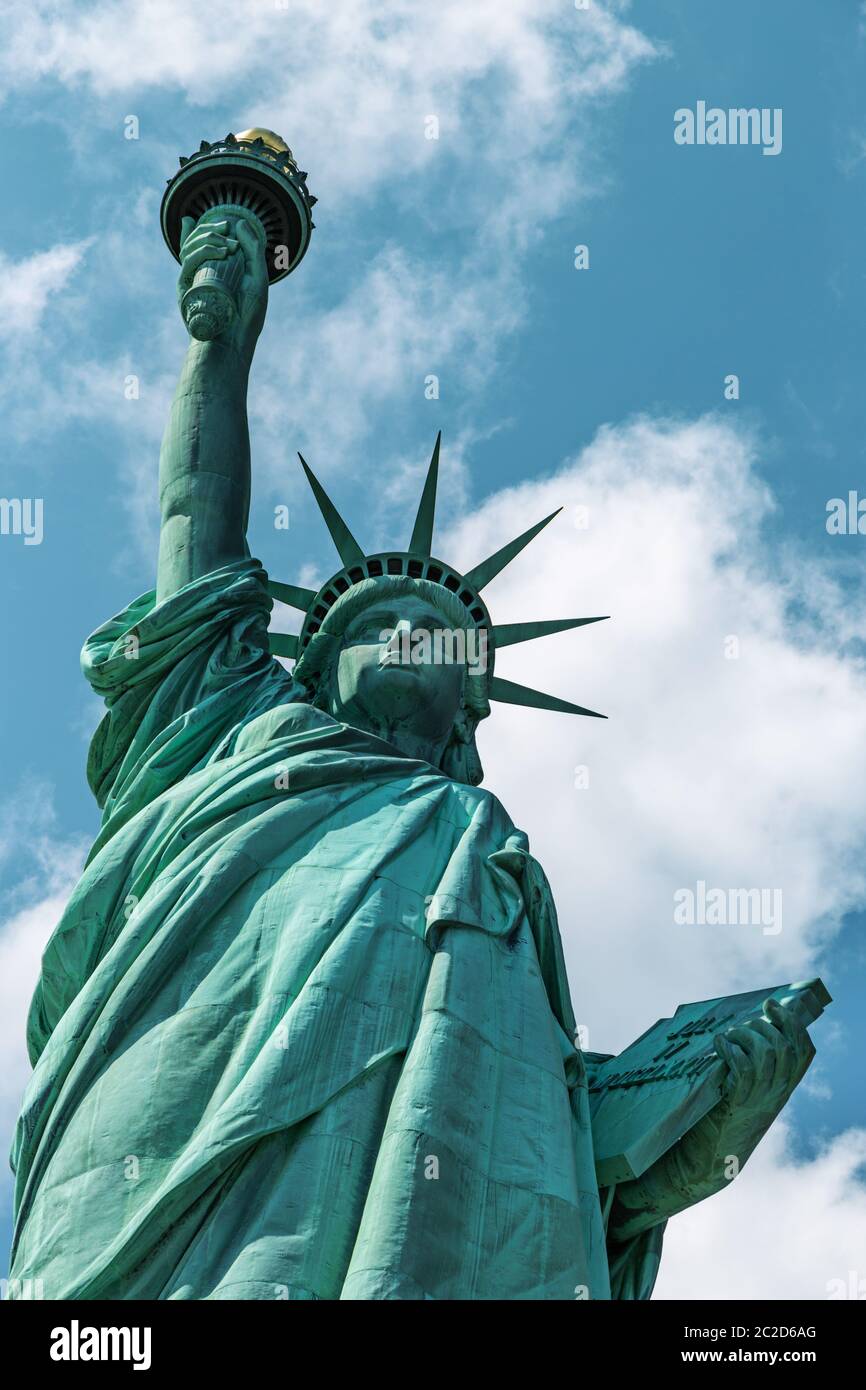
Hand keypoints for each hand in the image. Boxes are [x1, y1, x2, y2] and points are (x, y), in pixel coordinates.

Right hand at [177, 215, 268, 360]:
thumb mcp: (256, 279)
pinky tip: (219, 250)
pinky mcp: (184, 290)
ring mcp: (188, 282)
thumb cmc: (246, 316)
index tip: (224, 224)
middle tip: (227, 228)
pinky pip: (188, 263)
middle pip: (192, 242)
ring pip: (188, 249)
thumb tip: (240, 223)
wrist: (235, 343)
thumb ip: (253, 251)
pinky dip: (202, 252)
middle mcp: (196, 276)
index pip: (199, 244)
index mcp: (209, 272)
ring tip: (228, 244)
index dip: (204, 228)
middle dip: (209, 229)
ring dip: (207, 239)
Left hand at [677, 997, 814, 1195]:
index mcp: (783, 1089)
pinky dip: (730, 1049)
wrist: (710, 1160)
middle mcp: (776, 1093)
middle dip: (764, 1024)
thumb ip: (754, 1068)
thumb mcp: (749, 1093)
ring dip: (745, 1035)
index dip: (793, 1024)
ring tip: (728, 1035)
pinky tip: (718, 1044)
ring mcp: (758, 1099)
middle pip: (785, 1047)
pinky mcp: (736, 1104)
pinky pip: (742, 1068)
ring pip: (766, 1053)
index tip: (773, 1006)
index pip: (804, 1052)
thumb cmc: (724, 1118)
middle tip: (743, 1024)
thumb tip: (748, 1028)